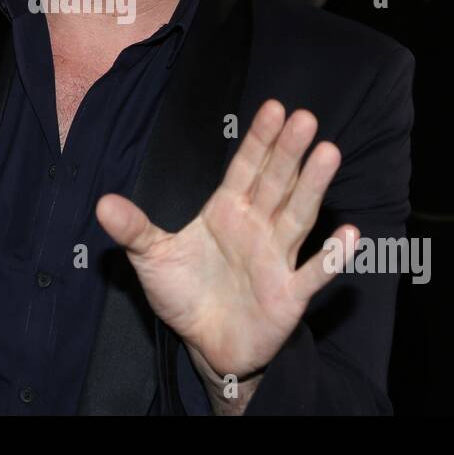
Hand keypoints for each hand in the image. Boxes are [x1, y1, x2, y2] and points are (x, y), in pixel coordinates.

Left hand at [96, 100, 353, 408]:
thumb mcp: (152, 258)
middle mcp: (257, 227)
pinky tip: (351, 235)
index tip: (275, 108)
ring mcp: (276, 258)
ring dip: (312, 186)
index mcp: (227, 211)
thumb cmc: (184, 293)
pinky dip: (332, 256)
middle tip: (305, 118)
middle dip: (289, 151)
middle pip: (276, 183)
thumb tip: (102, 203)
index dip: (259, 139)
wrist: (205, 346)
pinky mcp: (289, 294)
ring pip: (298, 216)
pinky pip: (313, 273)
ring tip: (328, 152)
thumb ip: (134, 229)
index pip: (245, 168)